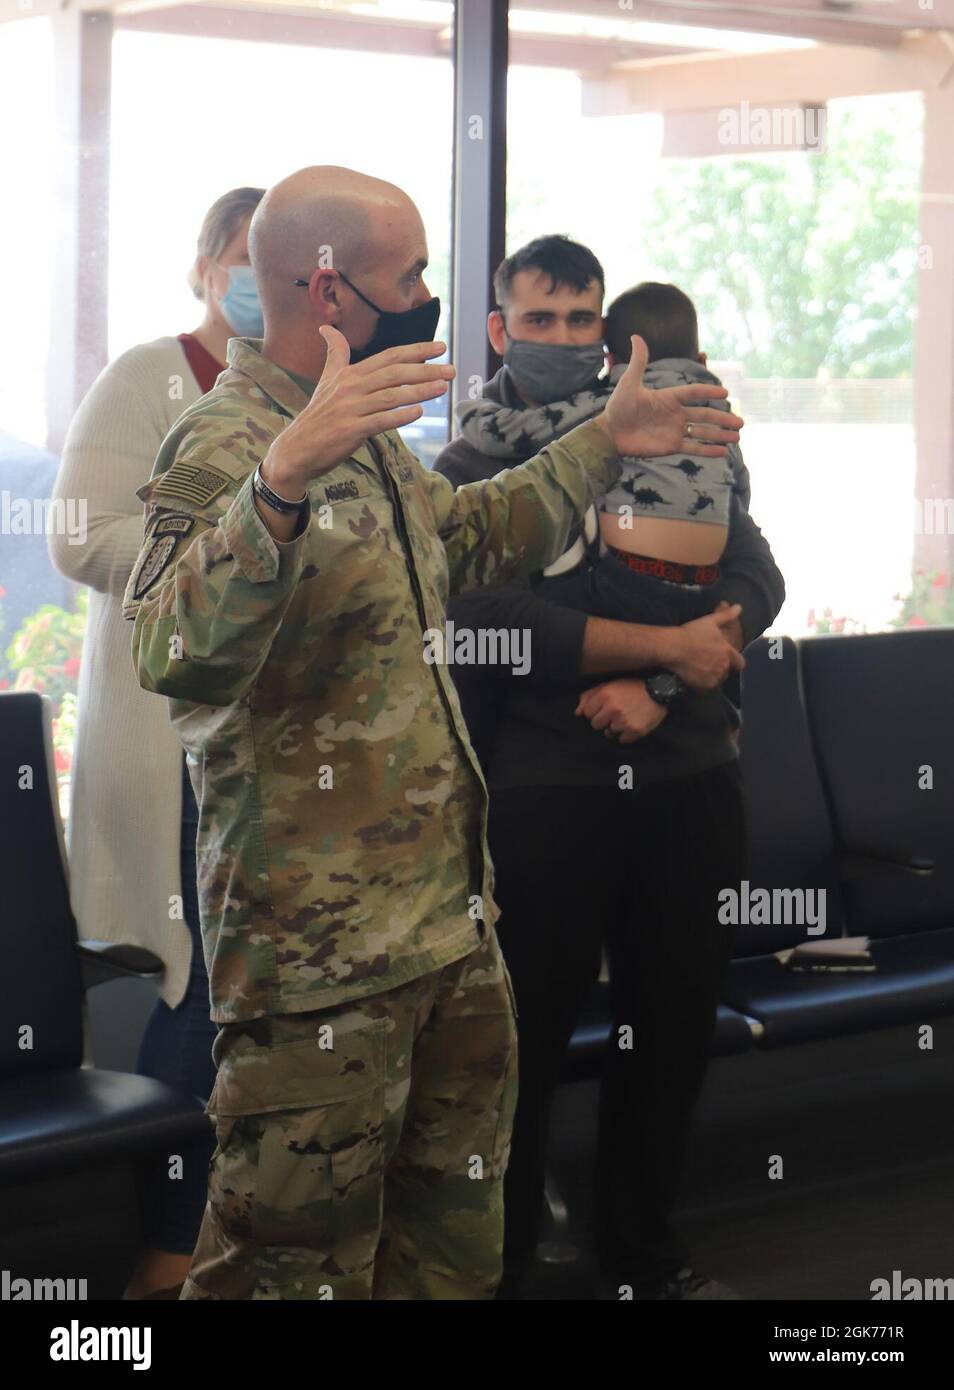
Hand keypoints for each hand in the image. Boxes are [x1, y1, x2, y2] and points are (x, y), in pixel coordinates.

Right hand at [263, 326, 454, 490]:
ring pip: (391, 395)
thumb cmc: (318, 415)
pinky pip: (380, 420)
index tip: (440, 347)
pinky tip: (419, 413)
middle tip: (451, 369)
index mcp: (350, 373)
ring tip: (442, 387)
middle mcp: (351, 387)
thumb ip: (335, 354)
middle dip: (425, 369)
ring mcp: (351, 409)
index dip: (415, 350)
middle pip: (394, 373)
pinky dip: (400, 416)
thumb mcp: (326, 380)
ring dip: (419, 391)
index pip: (389, 357)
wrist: (298, 448)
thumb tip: (326, 328)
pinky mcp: (351, 430)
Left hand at [574, 678, 667, 743]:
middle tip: (616, 712)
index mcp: (604, 695)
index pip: (587, 713)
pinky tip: (633, 722)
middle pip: (595, 725)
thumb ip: (589, 696)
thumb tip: (577, 713)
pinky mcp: (635, 730)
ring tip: (626, 716)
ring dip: (615, 727)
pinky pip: (622, 739)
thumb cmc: (632, 687)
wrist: (660, 690)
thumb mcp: (609, 685)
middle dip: (603, 720)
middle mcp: (613, 708)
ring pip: (609, 733)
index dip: (595, 711)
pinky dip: (626, 734)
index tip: (605, 707)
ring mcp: (624, 721)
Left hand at [598, 335, 742, 458]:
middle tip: (740, 422)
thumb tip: (636, 336)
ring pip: (702, 432)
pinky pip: (693, 448)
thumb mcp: (629, 384)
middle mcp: (675, 414)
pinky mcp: (671, 446)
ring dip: (720, 434)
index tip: (725, 393)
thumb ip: (638, 363)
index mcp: (669, 398)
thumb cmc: (618, 407)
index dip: (708, 391)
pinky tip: (722, 451)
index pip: (693, 393)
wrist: (610, 434)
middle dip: (722, 418)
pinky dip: (707, 450)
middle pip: (704, 415)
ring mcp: (674, 430)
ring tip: (737, 436)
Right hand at [668, 605, 745, 690]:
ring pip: (717, 680)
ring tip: (701, 670)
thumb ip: (726, 616)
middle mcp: (723, 667)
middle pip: (727, 672)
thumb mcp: (710, 621)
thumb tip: (739, 607)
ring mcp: (713, 678)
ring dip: (713, 676)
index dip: (735, 662)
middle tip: (708, 662)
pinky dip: (702, 684)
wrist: (673, 648)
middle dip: (721, 668)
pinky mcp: (703, 687)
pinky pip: (706, 688)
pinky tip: (694, 676)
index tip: (728, 660)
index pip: (740, 663)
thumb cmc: (691, 633)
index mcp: (727, 652)